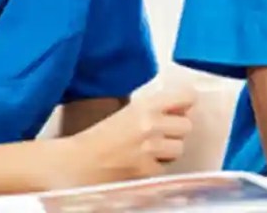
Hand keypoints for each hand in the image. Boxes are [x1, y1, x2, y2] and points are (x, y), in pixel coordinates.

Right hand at [59, 85, 196, 186]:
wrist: (78, 162)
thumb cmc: (101, 136)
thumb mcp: (129, 112)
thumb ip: (156, 108)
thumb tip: (184, 107)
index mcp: (145, 106)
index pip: (186, 96)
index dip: (187, 103)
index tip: (184, 107)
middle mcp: (151, 125)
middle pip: (187, 126)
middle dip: (176, 132)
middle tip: (160, 135)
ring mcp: (150, 149)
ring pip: (179, 148)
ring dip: (168, 151)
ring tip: (150, 151)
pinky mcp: (147, 171)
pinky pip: (165, 168)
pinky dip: (156, 168)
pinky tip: (141, 164)